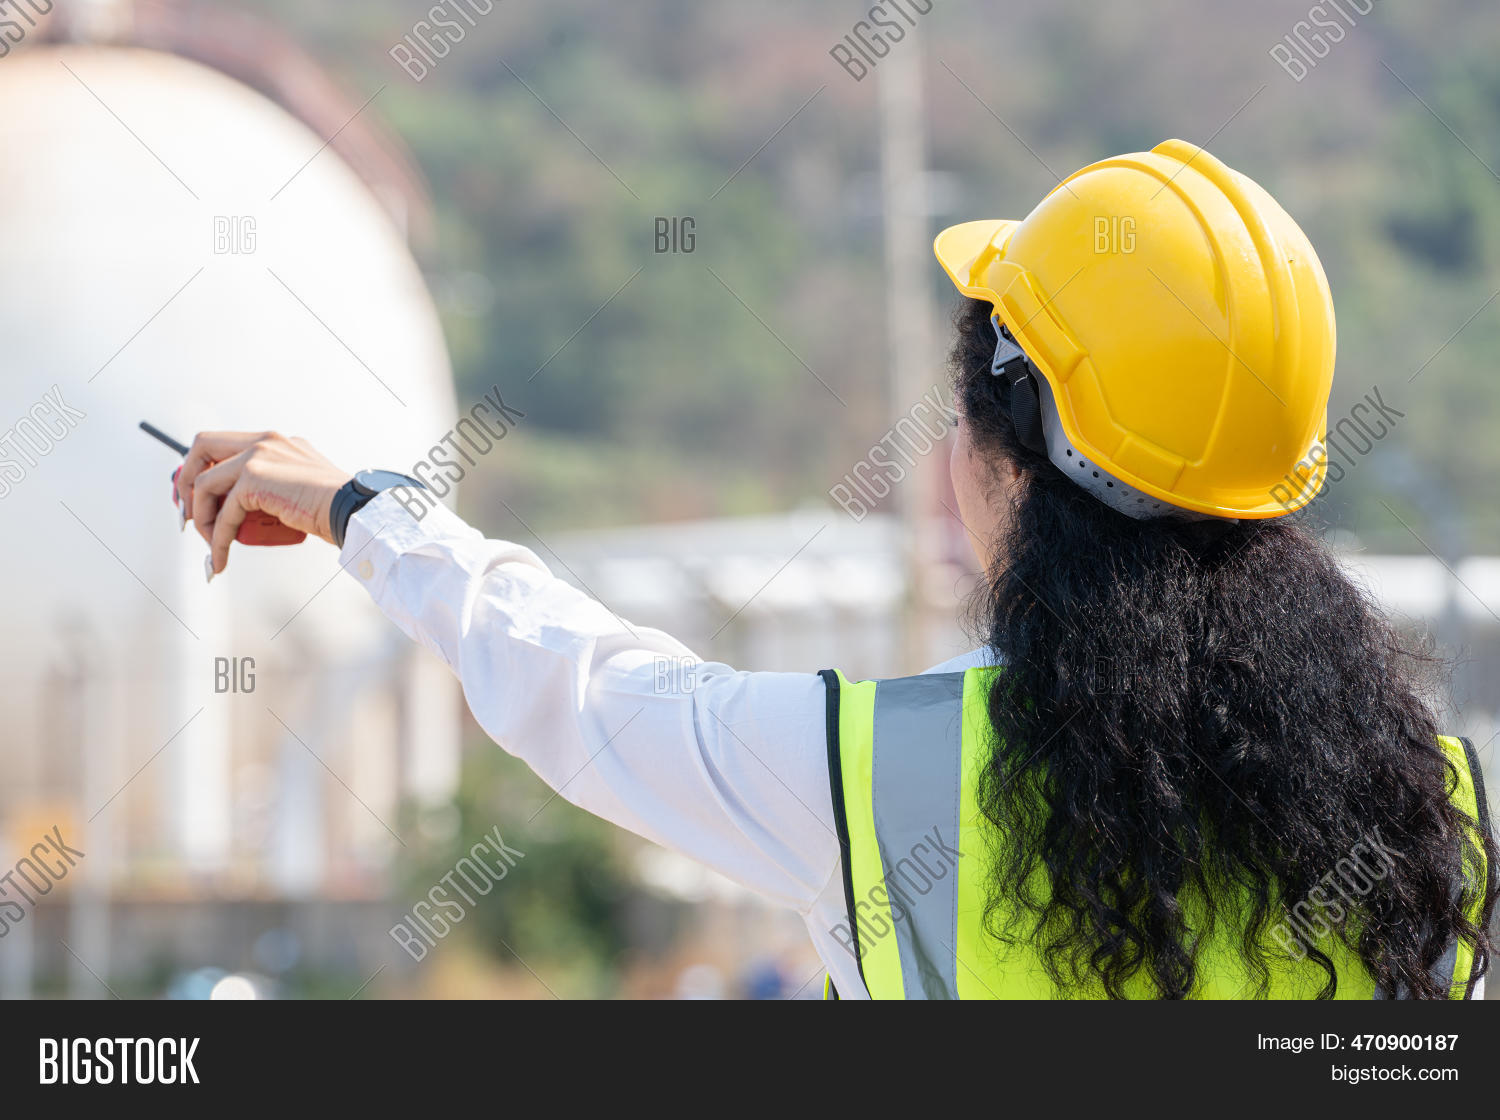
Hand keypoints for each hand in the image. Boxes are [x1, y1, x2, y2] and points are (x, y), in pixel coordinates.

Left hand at [176, 431, 351, 576]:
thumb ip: (276, 482)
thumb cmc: (332, 505)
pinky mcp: (254, 479)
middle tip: (186, 512)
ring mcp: (257, 456)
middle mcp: (263, 441)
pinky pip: (222, 513)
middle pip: (202, 447)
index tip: (195, 496)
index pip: (222, 443)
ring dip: (200, 517)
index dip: (200, 467)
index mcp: (273, 440)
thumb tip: (252, 504)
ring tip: (210, 542)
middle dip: (185, 481)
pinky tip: (220, 557)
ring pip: (204, 483)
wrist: (351, 509)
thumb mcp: (299, 483)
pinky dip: (216, 539)